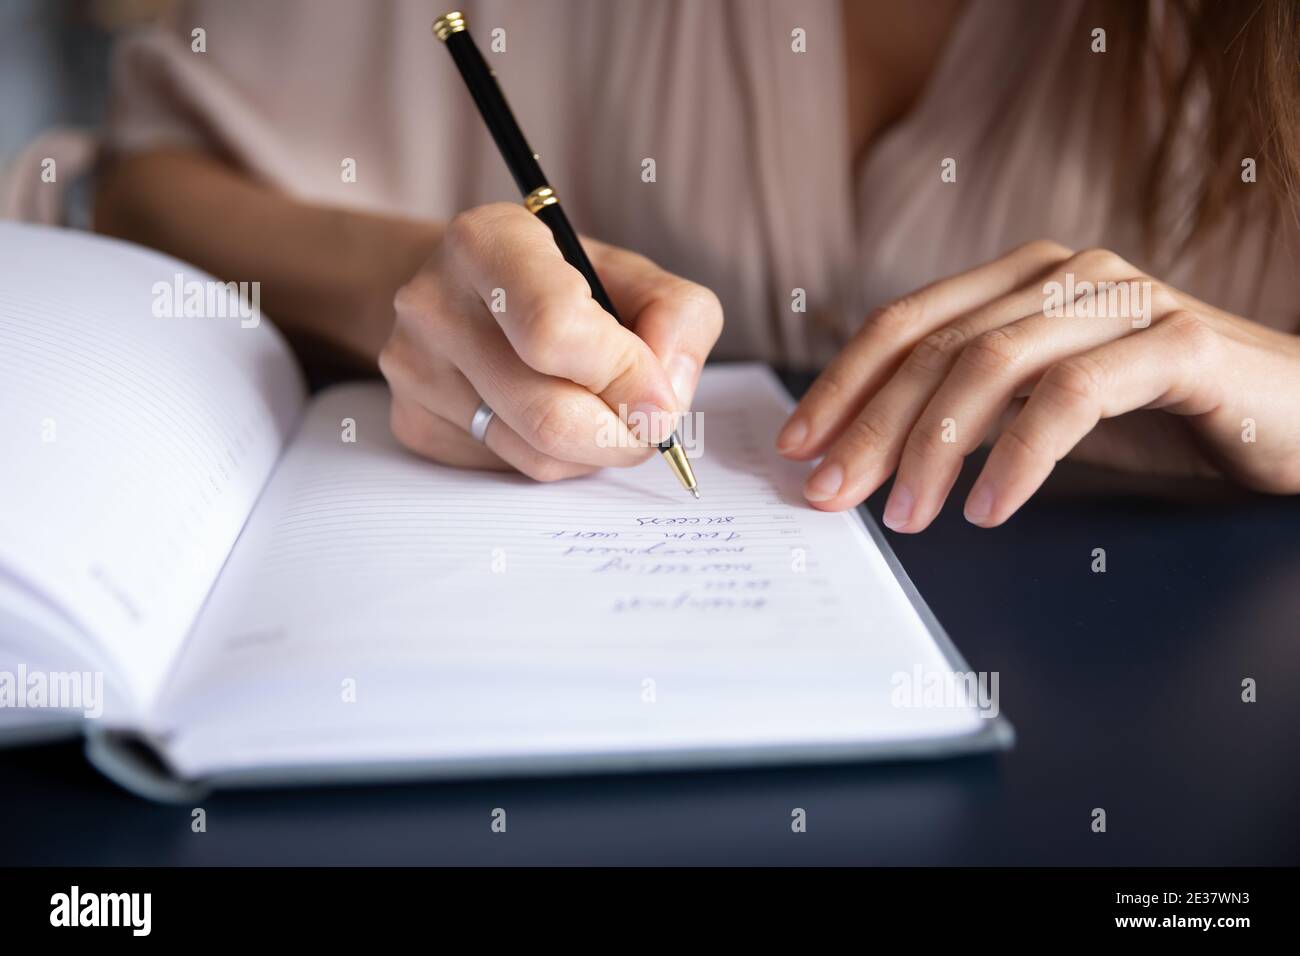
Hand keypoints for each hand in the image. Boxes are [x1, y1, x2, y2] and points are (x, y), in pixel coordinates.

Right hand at [379, 203, 722, 479]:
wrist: (460, 289)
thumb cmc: (559, 281)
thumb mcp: (630, 273)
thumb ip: (677, 319)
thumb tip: (666, 399)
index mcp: (488, 242)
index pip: (556, 330)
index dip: (626, 376)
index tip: (662, 397)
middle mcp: (435, 303)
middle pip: (550, 415)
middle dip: (623, 435)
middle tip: (649, 425)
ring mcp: (415, 368)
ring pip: (536, 456)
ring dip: (593, 451)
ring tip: (599, 409)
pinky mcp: (412, 422)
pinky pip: (509, 470)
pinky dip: (553, 458)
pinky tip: (548, 413)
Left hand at [777, 240, 1299, 529]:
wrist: (1294, 412)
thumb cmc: (1160, 415)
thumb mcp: (1042, 405)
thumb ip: (971, 409)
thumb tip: (867, 453)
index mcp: (1020, 278)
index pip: (905, 324)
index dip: (841, 384)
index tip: (795, 444)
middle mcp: (1064, 274)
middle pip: (936, 347)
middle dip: (870, 426)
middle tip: (828, 492)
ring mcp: (1123, 301)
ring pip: (993, 364)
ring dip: (932, 447)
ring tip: (903, 516)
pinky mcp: (1179, 344)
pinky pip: (1074, 396)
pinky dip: (1020, 455)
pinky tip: (988, 508)